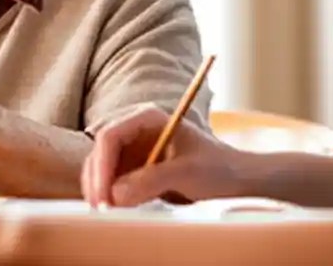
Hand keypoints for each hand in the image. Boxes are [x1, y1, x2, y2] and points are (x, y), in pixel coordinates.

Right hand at [81, 105, 242, 206]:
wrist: (235, 178)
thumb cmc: (218, 167)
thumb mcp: (189, 172)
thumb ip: (153, 179)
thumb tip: (116, 194)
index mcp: (148, 118)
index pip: (111, 136)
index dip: (102, 165)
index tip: (104, 194)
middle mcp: (135, 131)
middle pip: (101, 153)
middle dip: (97, 181)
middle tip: (101, 210)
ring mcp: (133, 150)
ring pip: (101, 169)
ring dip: (99, 190)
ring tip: (106, 213)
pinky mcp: (134, 170)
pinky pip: (111, 182)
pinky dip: (108, 196)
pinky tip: (113, 211)